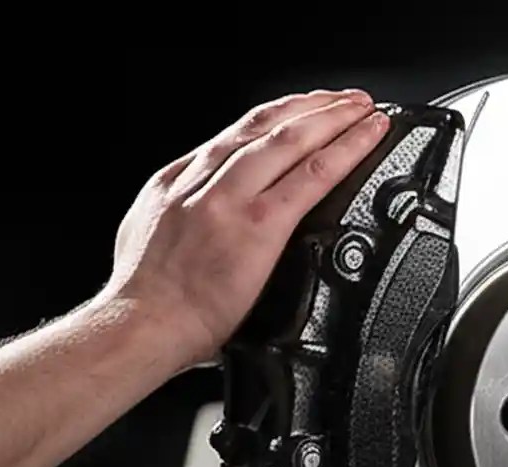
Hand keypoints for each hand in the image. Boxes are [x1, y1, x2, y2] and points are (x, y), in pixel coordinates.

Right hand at [101, 89, 390, 368]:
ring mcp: (231, 200)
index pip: (233, 136)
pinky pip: (312, 176)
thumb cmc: (147, 302)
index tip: (301, 111)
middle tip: (344, 98)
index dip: (275, 118)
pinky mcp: (259, 224)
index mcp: (175, 184)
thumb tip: (208, 223)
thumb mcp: (148, 240)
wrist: (140, 327)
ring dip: (332, 117)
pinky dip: (345, 149)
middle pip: (265, 125)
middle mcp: (203, 182)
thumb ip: (184, 220)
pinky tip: (367, 137)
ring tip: (362, 108)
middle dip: (310, 106)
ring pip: (290, 139)